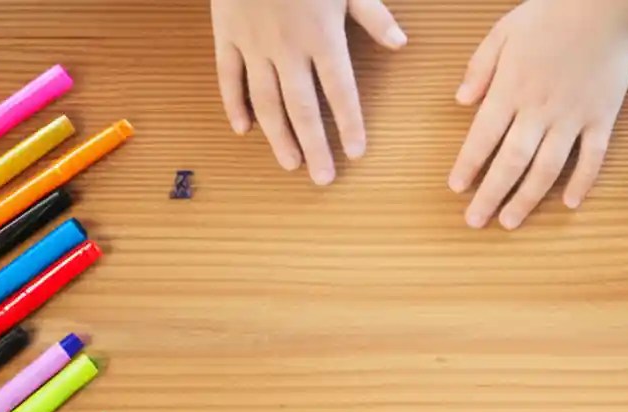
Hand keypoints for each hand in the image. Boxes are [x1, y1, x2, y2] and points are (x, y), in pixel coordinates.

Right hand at [212, 0, 406, 184]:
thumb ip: (374, 16)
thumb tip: (402, 44)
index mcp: (323, 36)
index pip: (341, 92)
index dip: (349, 125)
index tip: (355, 153)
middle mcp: (288, 48)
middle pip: (303, 108)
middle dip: (315, 146)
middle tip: (323, 179)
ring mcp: (253, 44)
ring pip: (266, 101)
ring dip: (279, 136)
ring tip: (291, 164)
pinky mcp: (226, 34)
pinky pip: (228, 77)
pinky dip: (234, 104)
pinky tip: (243, 129)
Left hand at [448, 0, 627, 229]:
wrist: (605, 2)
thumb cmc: (552, 12)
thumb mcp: (503, 31)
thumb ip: (480, 67)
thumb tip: (461, 101)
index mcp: (511, 88)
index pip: (482, 137)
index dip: (468, 166)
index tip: (457, 189)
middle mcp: (539, 109)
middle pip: (511, 163)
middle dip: (490, 196)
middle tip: (475, 222)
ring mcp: (573, 116)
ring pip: (547, 169)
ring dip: (527, 199)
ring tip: (510, 221)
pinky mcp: (602, 117)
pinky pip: (593, 157)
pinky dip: (582, 183)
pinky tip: (570, 204)